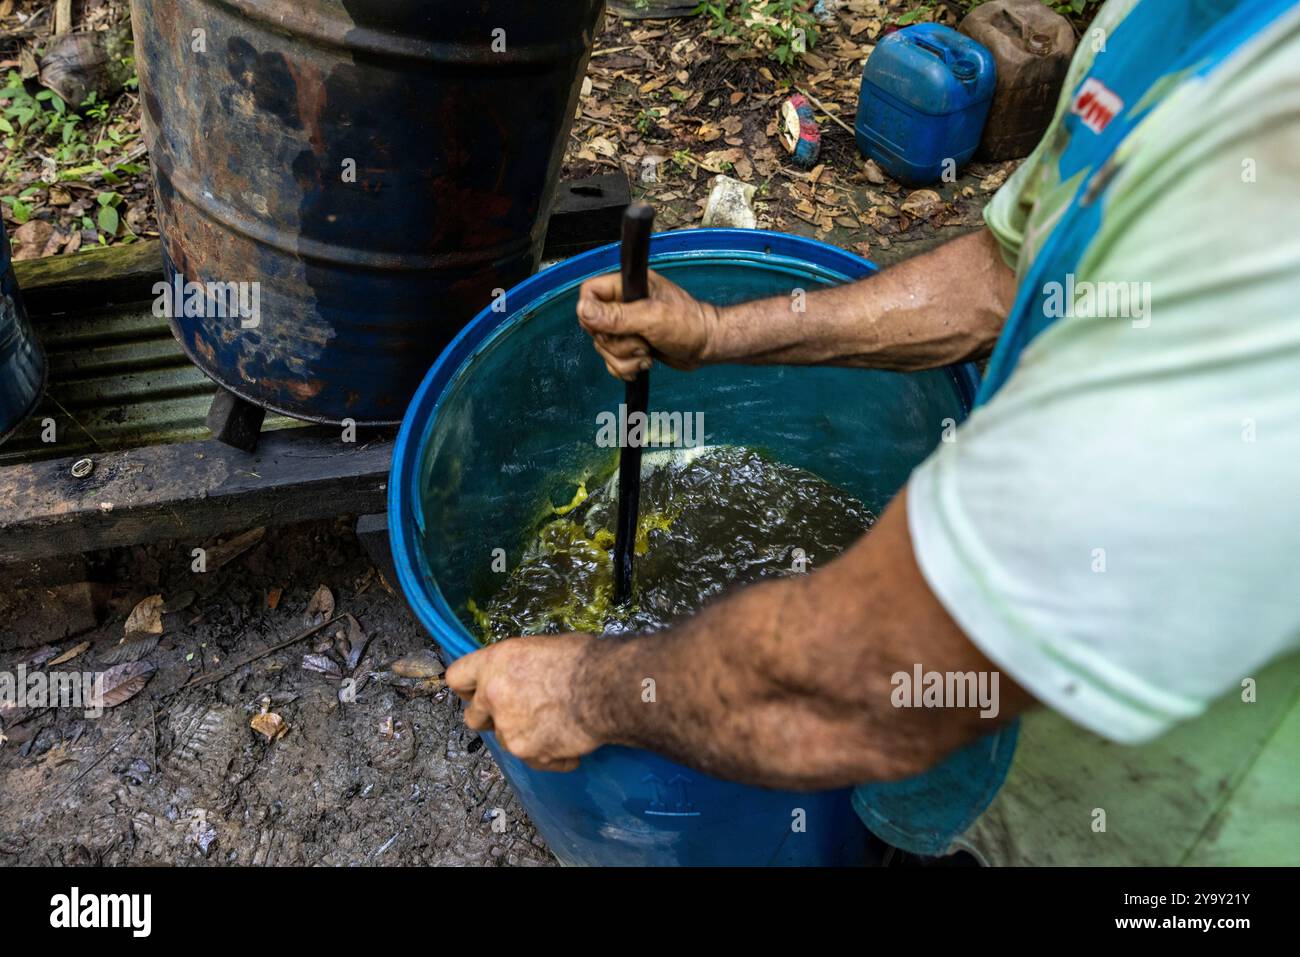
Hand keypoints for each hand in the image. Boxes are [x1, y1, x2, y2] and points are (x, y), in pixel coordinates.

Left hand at [445, 634, 603, 771]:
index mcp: (494, 663)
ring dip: (523, 736)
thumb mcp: (543, 649)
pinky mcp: (526, 753)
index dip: (466, 687)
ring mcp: (507, 728)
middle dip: (489, 718)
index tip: (474, 692)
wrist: (606, 688)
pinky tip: (569, 741)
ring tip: (554, 724)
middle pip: (472, 717)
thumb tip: (523, 677)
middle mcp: (492, 696)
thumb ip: (519, 667)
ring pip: (504, 740)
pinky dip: (550, 756)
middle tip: (514, 713)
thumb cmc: (583, 660)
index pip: (457, 677)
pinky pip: (533, 760)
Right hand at [576, 269, 720, 380]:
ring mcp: (626, 326)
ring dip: (624, 359)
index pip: (590, 293)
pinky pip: (612, 362)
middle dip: (617, 344)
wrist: (707, 346)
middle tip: (642, 342)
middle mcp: (623, 304)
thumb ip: (617, 315)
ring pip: (603, 348)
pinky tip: (644, 365)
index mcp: (627, 287)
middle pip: (594, 328)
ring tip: (648, 354)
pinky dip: (625, 368)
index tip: (610, 328)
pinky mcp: (630, 346)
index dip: (592, 314)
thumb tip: (584, 310)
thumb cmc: (689, 325)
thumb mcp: (652, 318)